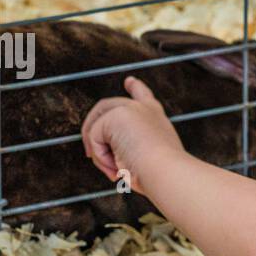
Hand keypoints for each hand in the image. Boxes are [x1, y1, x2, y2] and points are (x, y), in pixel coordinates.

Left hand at [81, 76, 184, 195]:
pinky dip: (101, 157)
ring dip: (100, 153)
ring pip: (97, 128)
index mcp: (156, 118)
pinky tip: (116, 166)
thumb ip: (132, 147)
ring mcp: (128, 109)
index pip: (144, 95)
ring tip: (114, 171)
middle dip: (91, 125)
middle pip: (106, 107)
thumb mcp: (150, 156)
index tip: (130, 81)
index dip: (135, 88)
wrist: (167, 173)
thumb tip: (111, 154)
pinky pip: (94, 138)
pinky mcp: (115, 116)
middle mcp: (144, 109)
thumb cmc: (161, 174)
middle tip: (88, 153)